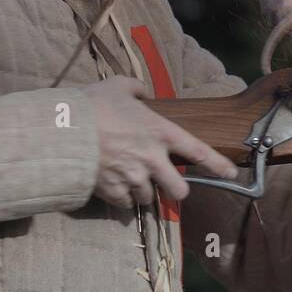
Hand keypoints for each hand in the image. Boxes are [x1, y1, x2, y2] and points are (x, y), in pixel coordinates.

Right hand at [82, 77, 237, 208]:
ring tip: (131, 180)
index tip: (231, 173)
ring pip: (149, 199)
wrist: (61, 130)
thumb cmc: (92, 105)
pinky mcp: (112, 191)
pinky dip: (122, 200)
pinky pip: (125, 205)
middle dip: (175, 190)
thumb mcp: (119, 86)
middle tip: (166, 183)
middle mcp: (153, 159)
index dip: (218, 165)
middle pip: (179, 191)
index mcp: (161, 133)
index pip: (199, 152)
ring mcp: (133, 178)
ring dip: (144, 193)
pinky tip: (115, 188)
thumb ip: (137, 88)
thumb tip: (144, 93)